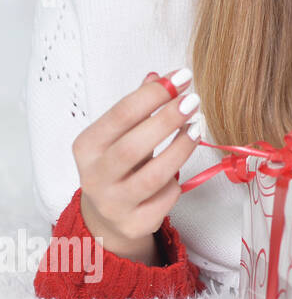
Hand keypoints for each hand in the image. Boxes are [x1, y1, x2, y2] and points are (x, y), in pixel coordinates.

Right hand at [72, 69, 202, 263]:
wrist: (108, 216)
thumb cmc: (119, 166)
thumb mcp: (121, 135)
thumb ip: (138, 108)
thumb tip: (157, 76)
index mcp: (87, 147)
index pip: (120, 115)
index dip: (154, 94)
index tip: (182, 77)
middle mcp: (95, 176)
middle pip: (133, 146)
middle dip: (167, 120)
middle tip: (193, 101)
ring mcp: (114, 203)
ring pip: (154, 175)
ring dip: (180, 149)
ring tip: (197, 128)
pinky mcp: (135, 223)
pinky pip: (165, 199)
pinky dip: (177, 183)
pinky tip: (180, 170)